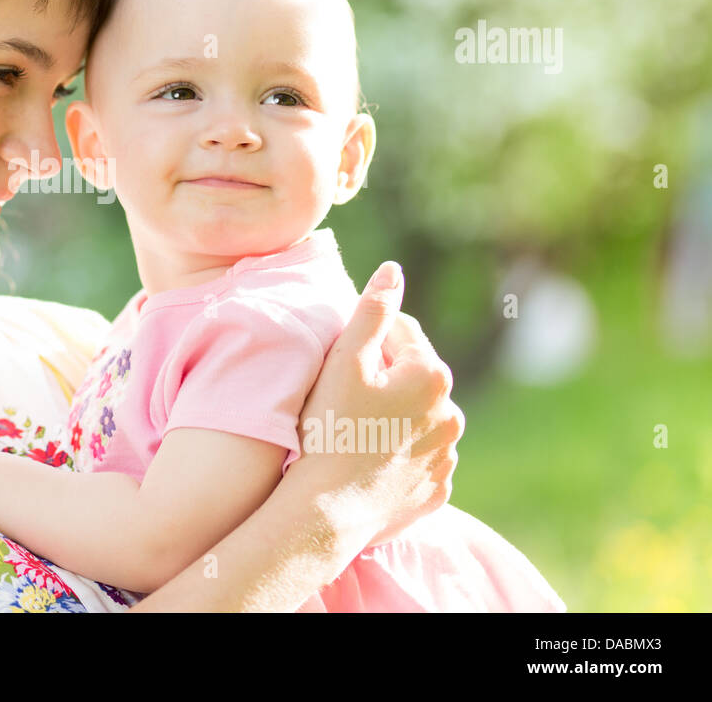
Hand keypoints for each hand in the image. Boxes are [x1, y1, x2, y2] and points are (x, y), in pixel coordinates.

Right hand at [292, 261, 463, 548]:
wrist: (330, 511)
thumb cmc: (331, 429)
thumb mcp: (344, 360)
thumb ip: (372, 311)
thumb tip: (393, 270)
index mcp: (433, 375)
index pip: (401, 333)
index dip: (366, 340)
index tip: (340, 361)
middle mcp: (451, 415)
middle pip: (412, 377)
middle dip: (384, 378)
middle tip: (341, 396)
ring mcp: (447, 457)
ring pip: (417, 419)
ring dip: (393, 416)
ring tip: (353, 430)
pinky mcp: (437, 490)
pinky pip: (418, 459)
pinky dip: (398, 454)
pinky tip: (368, 460)